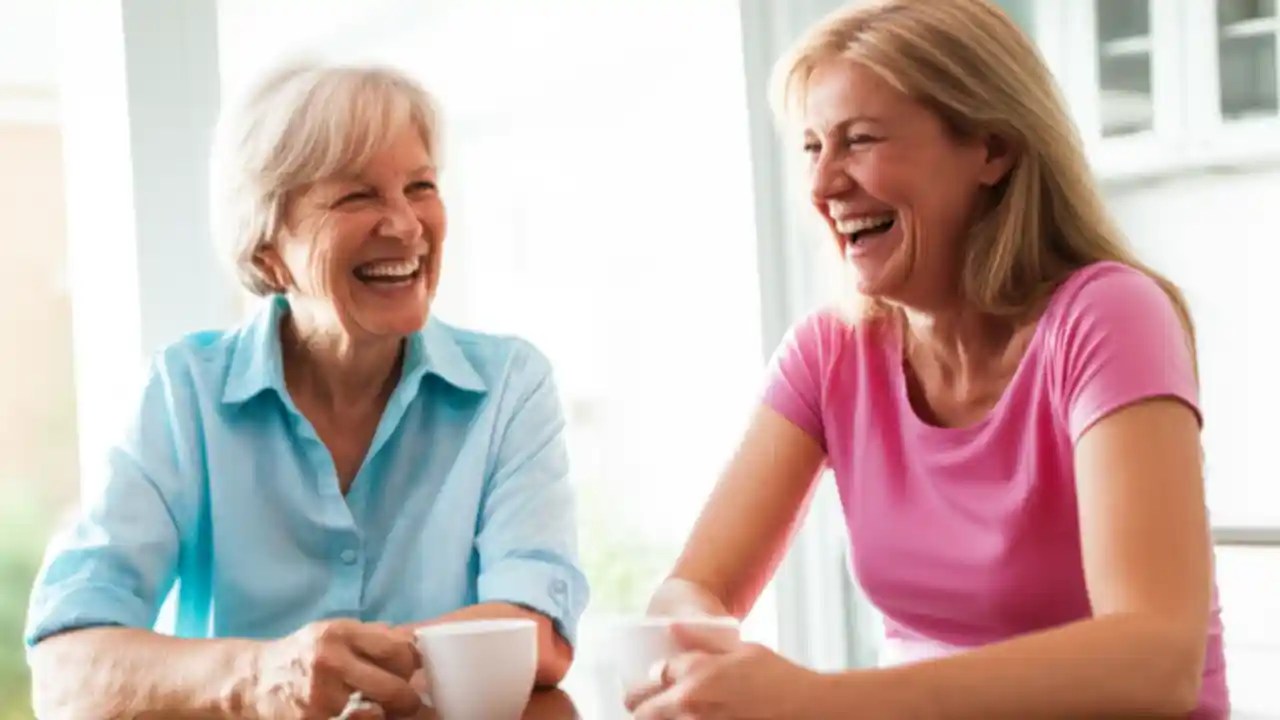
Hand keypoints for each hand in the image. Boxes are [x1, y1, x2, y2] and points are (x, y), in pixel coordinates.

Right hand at [249, 619, 422, 718]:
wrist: (254, 679)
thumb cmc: (304, 653)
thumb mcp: (335, 631)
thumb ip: (375, 636)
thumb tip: (416, 644)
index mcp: (341, 634)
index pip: (399, 652)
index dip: (410, 665)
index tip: (407, 671)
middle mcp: (330, 662)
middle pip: (393, 689)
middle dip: (405, 698)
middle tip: (404, 700)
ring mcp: (319, 697)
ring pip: (376, 714)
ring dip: (382, 713)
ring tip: (376, 707)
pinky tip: (356, 714)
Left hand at [625, 623, 824, 719]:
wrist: (807, 710)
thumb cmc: (777, 678)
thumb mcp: (740, 650)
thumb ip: (701, 639)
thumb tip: (670, 627)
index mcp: (696, 675)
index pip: (650, 679)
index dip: (643, 681)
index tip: (646, 684)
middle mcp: (691, 704)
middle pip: (642, 711)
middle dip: (638, 705)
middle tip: (640, 704)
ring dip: (657, 716)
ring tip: (660, 712)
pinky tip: (688, 716)